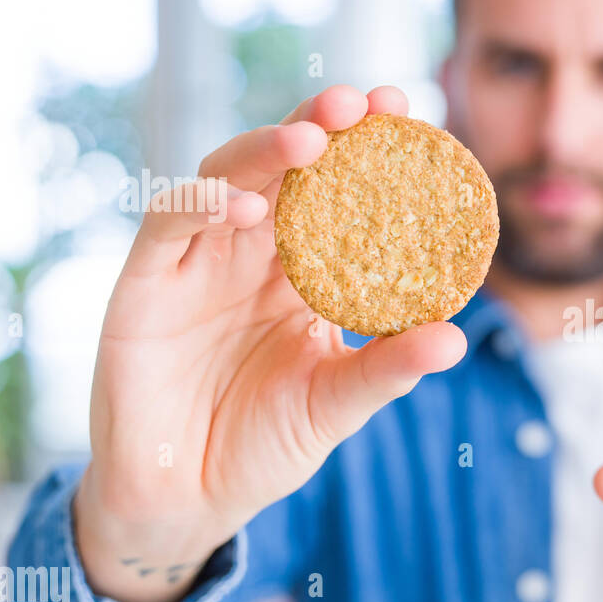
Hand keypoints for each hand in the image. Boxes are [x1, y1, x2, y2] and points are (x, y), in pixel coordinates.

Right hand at [75, 85, 466, 601]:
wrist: (188, 498)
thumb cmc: (265, 443)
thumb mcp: (336, 403)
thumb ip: (387, 368)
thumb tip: (455, 340)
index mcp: (305, 272)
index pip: (340, 193)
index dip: (371, 150)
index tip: (410, 113)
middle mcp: (253, 253)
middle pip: (285, 168)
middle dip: (322, 124)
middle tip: (363, 103)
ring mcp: (198, 260)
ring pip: (227, 177)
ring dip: (264, 150)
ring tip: (310, 140)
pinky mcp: (146, 281)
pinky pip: (170, 223)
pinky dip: (204, 202)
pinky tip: (244, 203)